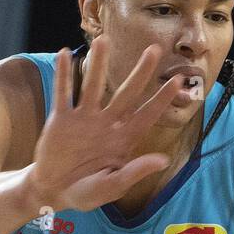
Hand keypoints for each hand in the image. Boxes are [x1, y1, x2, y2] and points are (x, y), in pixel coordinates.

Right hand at [27, 38, 185, 212]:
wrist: (55, 192)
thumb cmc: (87, 192)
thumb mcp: (113, 186)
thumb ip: (135, 171)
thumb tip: (162, 160)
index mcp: (123, 140)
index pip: (147, 116)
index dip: (162, 100)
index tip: (178, 82)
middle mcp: (107, 124)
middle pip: (127, 93)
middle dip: (141, 72)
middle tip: (154, 49)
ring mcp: (84, 119)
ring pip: (93, 86)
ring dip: (98, 65)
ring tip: (102, 40)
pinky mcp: (61, 119)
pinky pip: (63, 93)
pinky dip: (63, 75)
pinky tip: (64, 53)